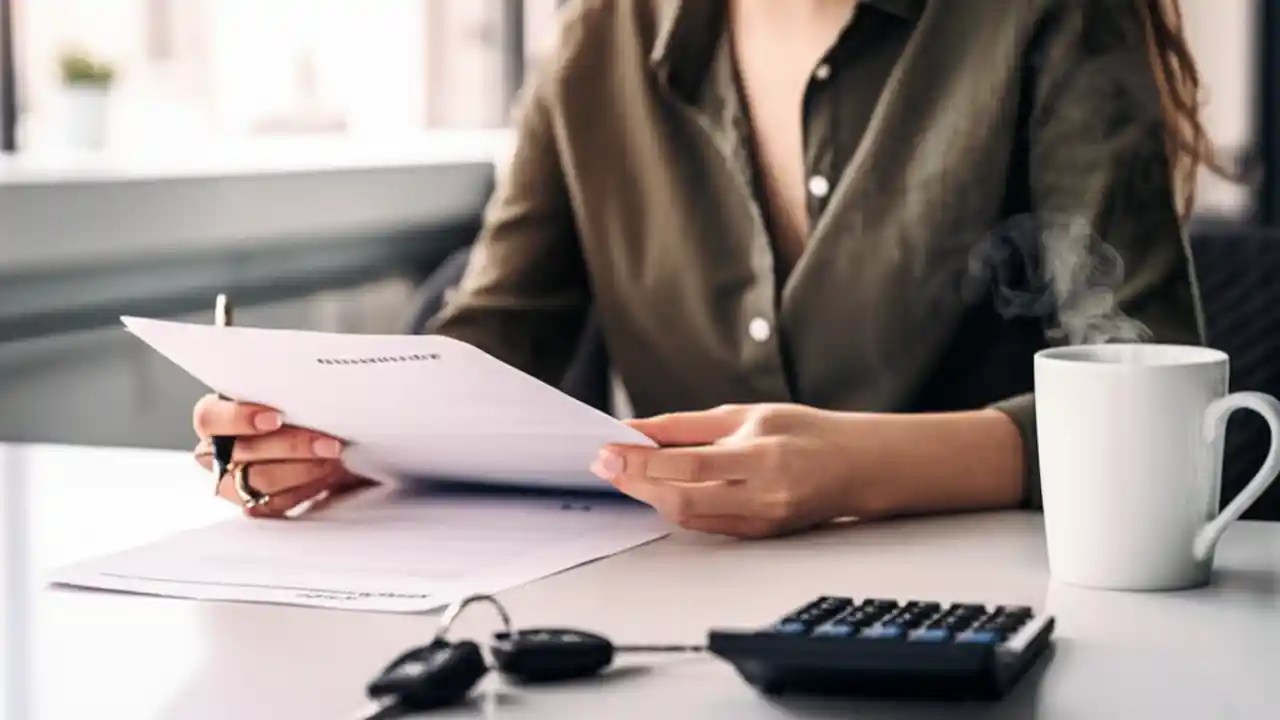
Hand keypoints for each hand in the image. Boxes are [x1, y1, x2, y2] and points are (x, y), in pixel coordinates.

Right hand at [192, 394, 370, 517]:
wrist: (318, 442)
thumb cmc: (295, 413)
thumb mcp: (287, 398)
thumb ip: (284, 396)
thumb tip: (310, 391)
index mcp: (214, 419)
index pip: (209, 418)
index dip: (239, 419)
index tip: (276, 418)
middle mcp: (216, 453)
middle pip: (244, 453)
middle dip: (292, 447)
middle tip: (329, 444)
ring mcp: (232, 483)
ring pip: (261, 481)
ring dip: (304, 470)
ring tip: (333, 460)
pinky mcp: (254, 505)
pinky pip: (275, 503)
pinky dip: (305, 489)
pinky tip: (326, 476)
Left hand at [590, 404, 892, 538]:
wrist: (858, 466)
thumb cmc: (806, 433)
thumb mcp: (747, 414)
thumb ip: (688, 426)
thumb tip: (638, 430)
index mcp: (761, 456)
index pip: (687, 463)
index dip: (641, 460)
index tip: (608, 450)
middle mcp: (761, 494)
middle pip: (681, 496)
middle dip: (635, 481)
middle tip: (605, 464)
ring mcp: (761, 520)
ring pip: (688, 516)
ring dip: (650, 496)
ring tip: (626, 474)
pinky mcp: (759, 536)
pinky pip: (705, 526)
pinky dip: (676, 508)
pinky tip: (659, 491)